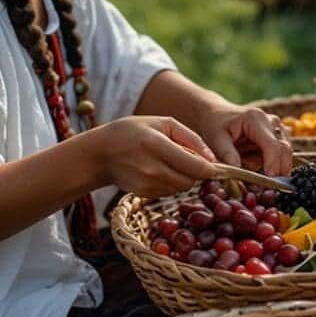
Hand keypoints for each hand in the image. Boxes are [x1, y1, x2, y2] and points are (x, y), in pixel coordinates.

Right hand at [95, 116, 216, 197]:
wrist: (99, 154)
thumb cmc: (133, 132)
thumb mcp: (163, 122)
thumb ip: (191, 138)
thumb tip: (212, 160)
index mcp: (156, 145)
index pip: (196, 167)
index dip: (211, 168)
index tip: (216, 165)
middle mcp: (152, 168)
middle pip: (193, 180)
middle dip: (198, 172)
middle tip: (190, 159)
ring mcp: (147, 184)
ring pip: (183, 187)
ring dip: (186, 177)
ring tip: (171, 162)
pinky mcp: (144, 194)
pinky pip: (171, 192)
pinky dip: (172, 183)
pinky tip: (160, 170)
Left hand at [198, 104, 292, 176]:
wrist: (217, 113)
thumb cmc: (215, 125)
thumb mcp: (215, 139)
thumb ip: (227, 154)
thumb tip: (239, 171)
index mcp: (255, 119)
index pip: (272, 145)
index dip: (273, 164)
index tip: (269, 180)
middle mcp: (271, 121)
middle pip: (284, 150)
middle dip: (276, 168)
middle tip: (263, 184)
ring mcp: (276, 128)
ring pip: (282, 155)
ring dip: (267, 165)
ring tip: (245, 159)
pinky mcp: (277, 136)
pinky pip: (278, 156)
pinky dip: (266, 162)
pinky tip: (250, 157)